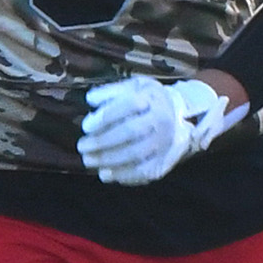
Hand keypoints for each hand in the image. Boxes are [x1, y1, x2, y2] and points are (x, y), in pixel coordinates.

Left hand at [79, 74, 232, 184]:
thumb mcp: (133, 87)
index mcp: (152, 98)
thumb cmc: (149, 100)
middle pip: (130, 131)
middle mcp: (161, 119)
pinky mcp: (165, 160)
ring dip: (109, 160)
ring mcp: (165, 142)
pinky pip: (145, 171)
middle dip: (103, 141)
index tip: (85, 127)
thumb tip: (90, 100)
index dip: (105, 117)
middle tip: (82, 147)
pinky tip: (106, 174)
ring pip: (136, 154)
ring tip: (88, 161)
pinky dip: (124, 175)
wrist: (180, 115)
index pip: (127, 105)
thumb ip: (110, 91)